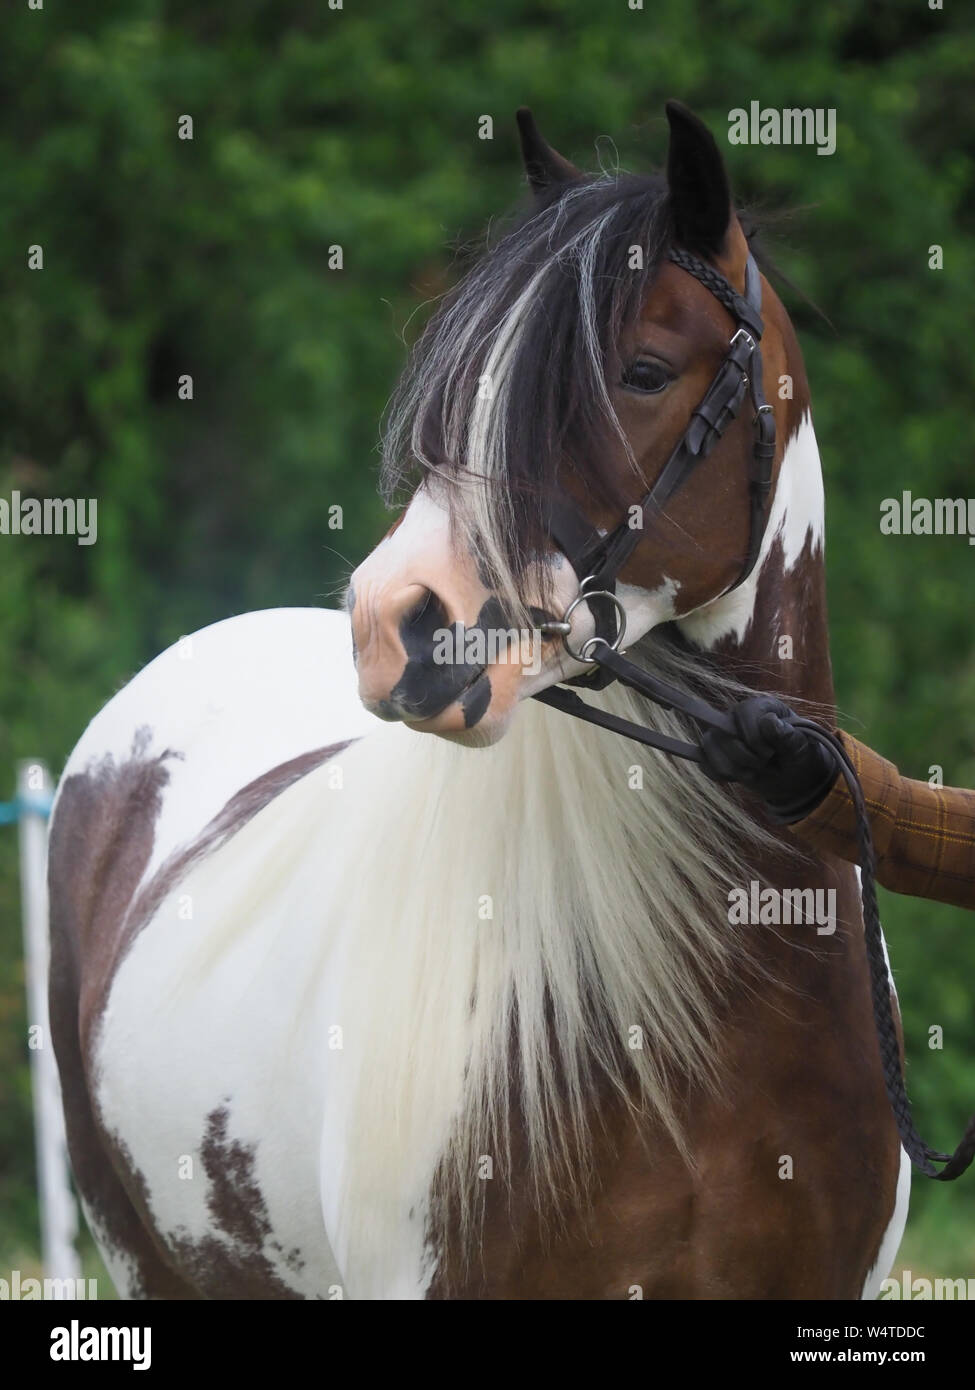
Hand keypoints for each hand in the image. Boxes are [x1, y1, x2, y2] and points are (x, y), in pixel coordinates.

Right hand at [700, 695, 838, 822]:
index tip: (771, 754)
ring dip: (732, 768)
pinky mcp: (714, 753)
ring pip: (708, 746)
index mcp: (759, 706)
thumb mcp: (800, 747)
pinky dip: (721, 775)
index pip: (744, 713)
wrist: (793, 776)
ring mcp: (722, 734)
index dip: (754, 738)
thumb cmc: (798, 756)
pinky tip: (739, 776)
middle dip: (744, 757)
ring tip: (753, 773)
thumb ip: (786, 735)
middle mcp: (736, 715)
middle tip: (765, 766)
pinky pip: (704, 763)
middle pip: (721, 731)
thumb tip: (769, 721)